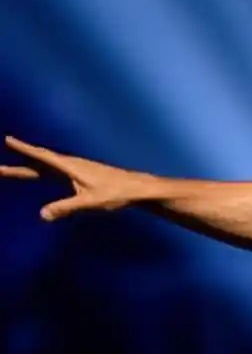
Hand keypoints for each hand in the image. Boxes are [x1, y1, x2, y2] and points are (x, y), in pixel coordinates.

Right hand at [2, 135, 149, 220]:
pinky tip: (43, 172)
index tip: (7, 139)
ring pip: (47, 165)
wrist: (137, 188)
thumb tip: (42, 214)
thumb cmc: (115, 193)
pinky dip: (43, 168)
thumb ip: (65, 207)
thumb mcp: (89, 202)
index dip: (24, 149)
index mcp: (70, 167)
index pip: (41, 157)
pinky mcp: (82, 174)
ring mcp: (77, 169)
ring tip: (13, 169)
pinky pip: (56, 169)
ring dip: (29, 164)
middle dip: (18, 164)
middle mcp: (71, 165)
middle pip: (39, 162)